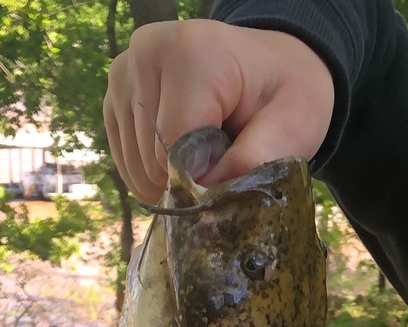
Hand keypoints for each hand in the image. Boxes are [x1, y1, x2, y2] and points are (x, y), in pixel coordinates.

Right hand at [103, 19, 334, 202]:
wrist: (271, 68)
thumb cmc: (284, 96)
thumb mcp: (292, 127)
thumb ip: (255, 159)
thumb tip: (206, 193)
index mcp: (191, 54)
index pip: (173, 148)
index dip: (201, 179)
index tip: (231, 170)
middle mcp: (146, 53)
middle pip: (151, 158)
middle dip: (187, 177)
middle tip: (223, 154)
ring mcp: (124, 73)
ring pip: (136, 165)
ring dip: (170, 177)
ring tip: (204, 149)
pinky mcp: (115, 95)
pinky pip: (126, 160)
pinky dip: (153, 172)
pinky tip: (181, 152)